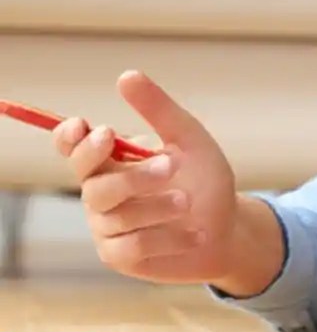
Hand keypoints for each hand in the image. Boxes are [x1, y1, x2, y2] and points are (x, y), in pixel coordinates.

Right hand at [53, 70, 276, 292]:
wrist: (229, 228)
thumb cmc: (205, 180)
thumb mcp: (189, 140)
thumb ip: (158, 111)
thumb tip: (126, 75)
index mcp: (110, 161)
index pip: (72, 149)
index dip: (72, 140)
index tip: (98, 132)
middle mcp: (101, 193)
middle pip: (94, 184)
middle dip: (132, 176)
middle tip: (170, 164)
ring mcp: (107, 227)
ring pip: (116, 216)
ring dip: (157, 206)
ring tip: (188, 200)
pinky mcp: (121, 256)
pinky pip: (133, 246)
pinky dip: (168, 238)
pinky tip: (197, 233)